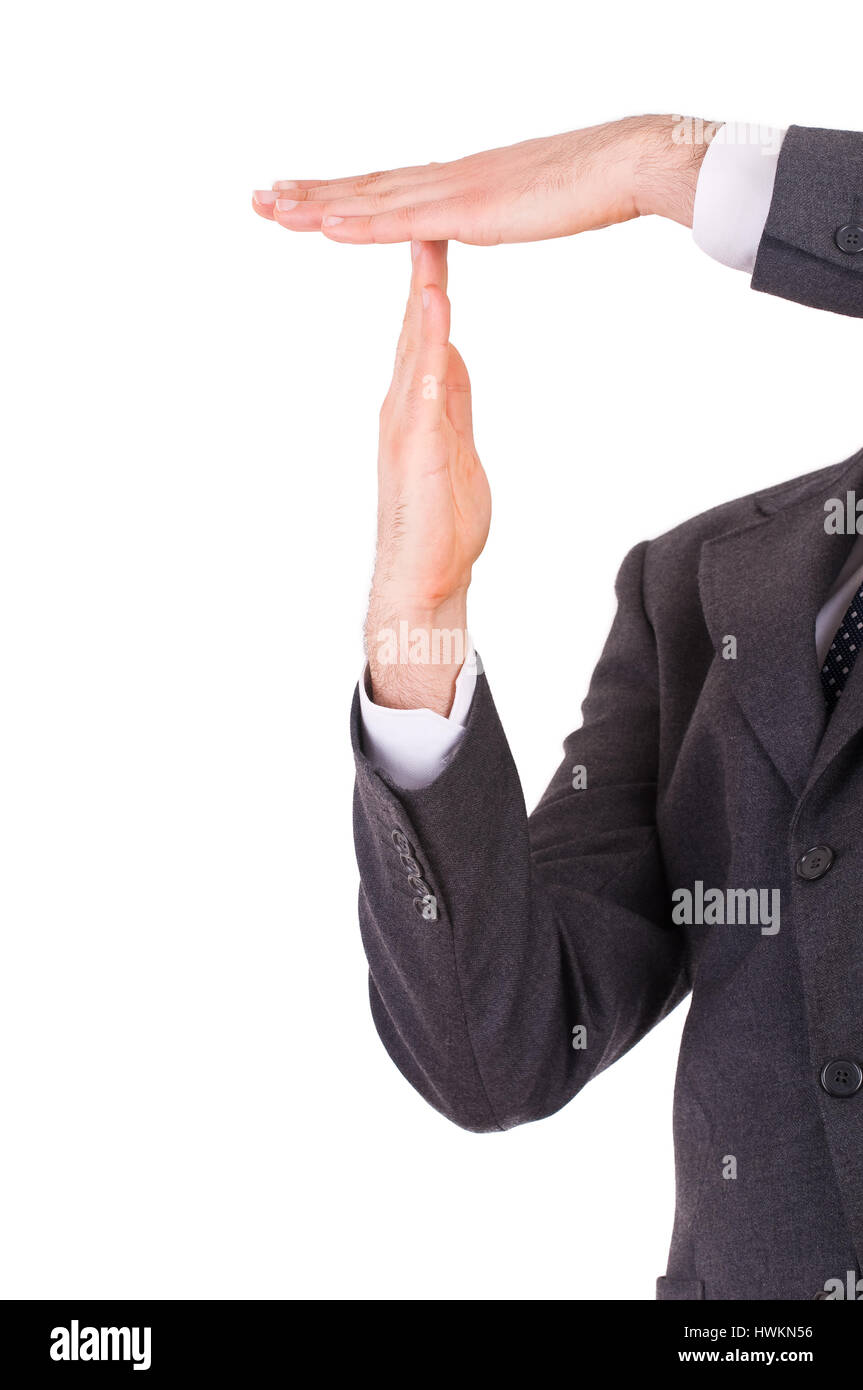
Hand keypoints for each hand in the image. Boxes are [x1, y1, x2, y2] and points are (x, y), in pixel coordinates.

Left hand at [252, 114, 714, 244]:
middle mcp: (447, 179)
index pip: (387, 186)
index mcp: (461, 181)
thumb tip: (494, 210)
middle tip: (260, 196)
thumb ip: (504, 207)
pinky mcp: (471, 210)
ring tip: (270, 207)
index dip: (341, 190)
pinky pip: (404, 221)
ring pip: (371, 199)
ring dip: (317, 204)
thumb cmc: (592, 183)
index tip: (301, 193)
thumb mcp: (533, 201)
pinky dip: (361, 222)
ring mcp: (455, 192)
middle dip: (309, 192)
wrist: (625, 162)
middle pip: (365, 186)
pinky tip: (325, 225)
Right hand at [365, 240, 489, 715]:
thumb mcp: (457, 444)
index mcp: (417, 401)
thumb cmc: (442, 522)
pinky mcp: (414, 449)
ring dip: (422, 298)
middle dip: (420, 267)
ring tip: (428, 248)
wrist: (425, 578)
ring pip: (415, 349)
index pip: (427, 326)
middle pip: (415, 325)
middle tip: (424, 209)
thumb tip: (453, 358)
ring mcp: (405, 425)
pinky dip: (429, 353)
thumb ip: (453, 400)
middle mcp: (403, 404)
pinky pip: (424, 392)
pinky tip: (437, 321)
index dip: (432, 275)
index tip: (442, 226)